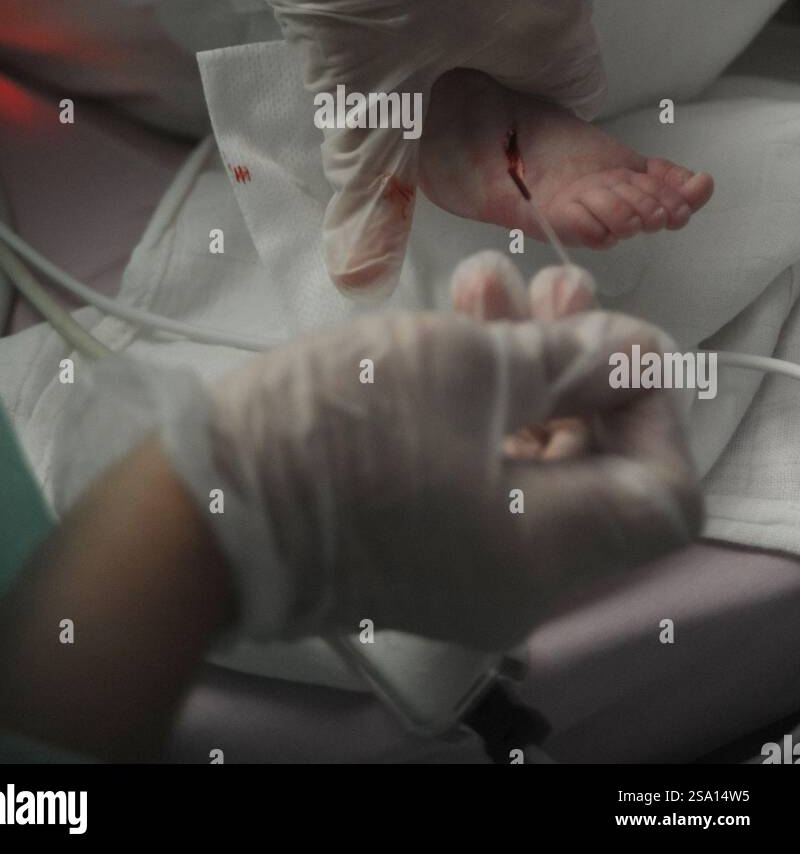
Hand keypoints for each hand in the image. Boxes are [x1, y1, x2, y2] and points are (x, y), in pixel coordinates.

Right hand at [166, 263, 699, 649]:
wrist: (200, 500)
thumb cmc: (335, 429)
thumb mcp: (463, 368)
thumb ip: (568, 357)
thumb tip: (641, 352)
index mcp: (543, 554)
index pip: (661, 491)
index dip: (653, 404)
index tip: (616, 334)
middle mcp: (518, 580)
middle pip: (597, 471)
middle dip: (584, 365)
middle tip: (556, 284)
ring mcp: (464, 567)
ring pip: (534, 462)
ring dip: (527, 368)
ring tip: (494, 281)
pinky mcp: (417, 542)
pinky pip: (480, 475)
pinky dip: (480, 403)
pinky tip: (454, 322)